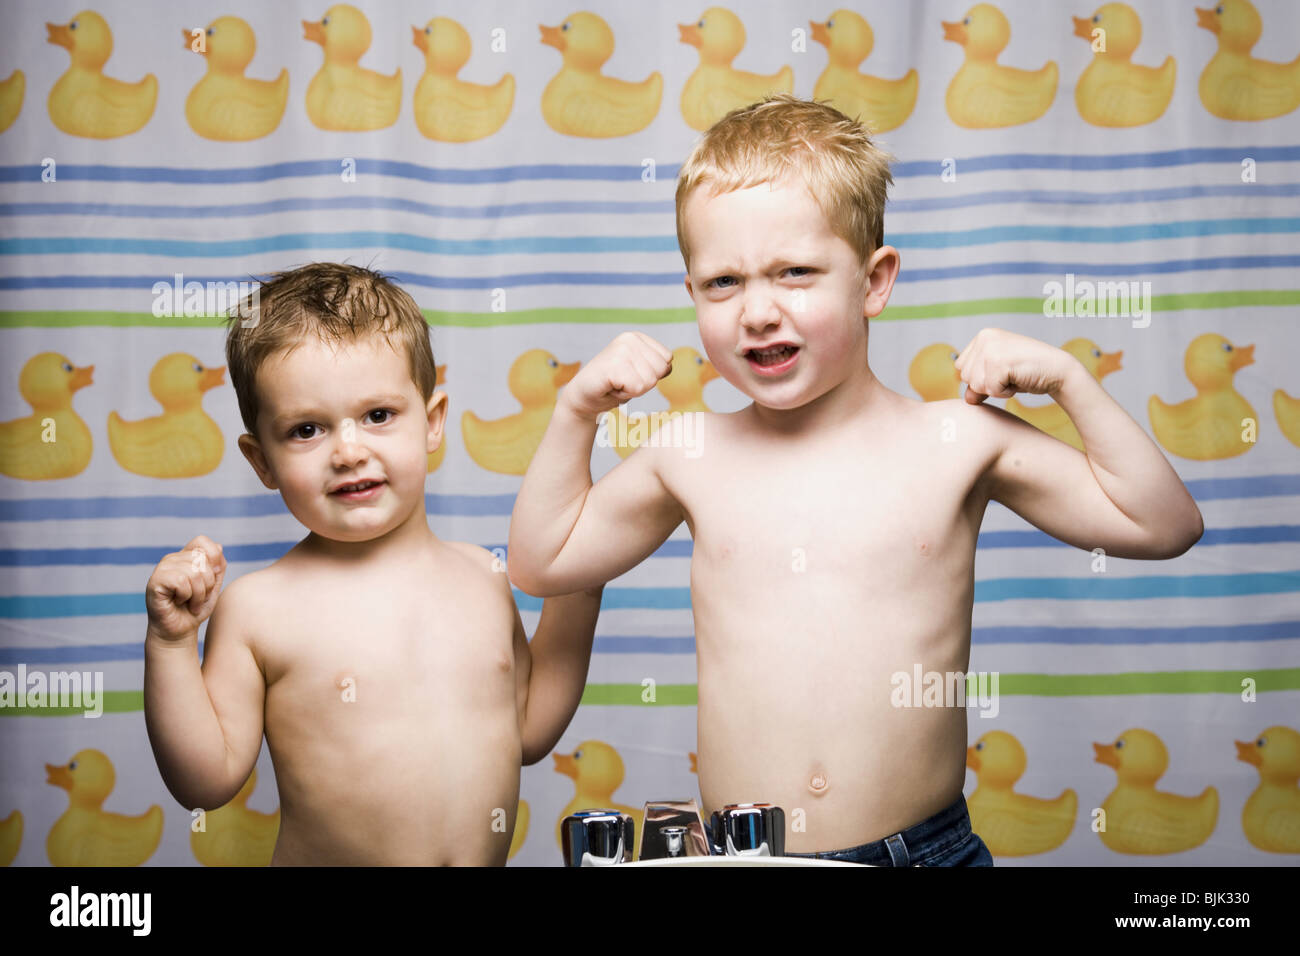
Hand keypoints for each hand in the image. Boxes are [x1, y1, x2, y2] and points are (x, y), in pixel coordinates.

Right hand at [145, 535, 226, 640]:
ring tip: (189, 602)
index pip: (202, 541)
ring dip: (198, 594)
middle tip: (197, 597)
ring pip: (194, 572)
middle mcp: (172, 559)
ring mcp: (162, 568)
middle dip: (207, 584)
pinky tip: (178, 602)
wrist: (179, 631)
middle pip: (202, 559)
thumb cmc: (194, 608)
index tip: (211, 579)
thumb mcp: (213, 586)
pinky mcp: (155, 581)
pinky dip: (186, 596)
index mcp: (185, 557)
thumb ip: (217, 566)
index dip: (213, 558)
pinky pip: (182, 581)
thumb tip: (218, 546)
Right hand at [560, 332, 672, 419]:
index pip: (667, 360)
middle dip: (644, 384)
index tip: (630, 376)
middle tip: (622, 382)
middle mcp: (629, 339)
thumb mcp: (639, 372)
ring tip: (616, 384)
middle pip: (661, 370)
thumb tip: (669, 365)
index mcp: (637, 337)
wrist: (582, 398)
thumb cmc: (612, 387)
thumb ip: (655, 365)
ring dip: (634, 390)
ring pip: (650, 381)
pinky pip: (638, 388)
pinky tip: (611, 388)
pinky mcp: (614, 365)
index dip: (651, 375)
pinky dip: (625, 394)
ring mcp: (621, 350)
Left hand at [954, 328, 1075, 404]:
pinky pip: (991, 391)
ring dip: (996, 389)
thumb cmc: (1028, 372)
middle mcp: (984, 338)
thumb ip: (978, 384)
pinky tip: (1019, 380)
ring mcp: (991, 349)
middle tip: (1010, 374)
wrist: (1058, 370)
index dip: (980, 377)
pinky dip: (1005, 393)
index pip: (961, 368)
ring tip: (1014, 376)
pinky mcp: (999, 362)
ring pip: (976, 385)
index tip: (1002, 371)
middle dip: (987, 384)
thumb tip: (967, 400)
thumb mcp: (997, 375)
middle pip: (966, 378)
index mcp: (982, 336)